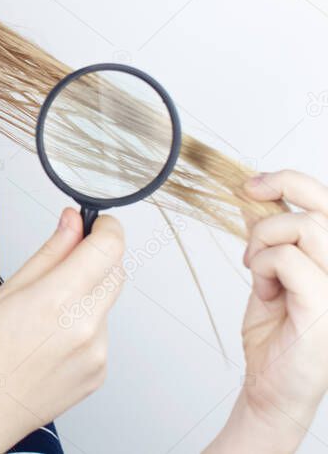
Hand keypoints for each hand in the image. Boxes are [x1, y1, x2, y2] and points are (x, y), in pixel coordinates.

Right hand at [0, 206, 126, 440]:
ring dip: (87, 297)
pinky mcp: (101, 372)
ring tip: (46, 319)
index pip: (109, 249)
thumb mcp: (11, 290)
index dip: (108, 228)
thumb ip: (51, 251)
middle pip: (115, 273)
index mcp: (59, 300)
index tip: (100, 223)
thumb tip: (73, 220)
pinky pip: (102, 334)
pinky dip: (84, 328)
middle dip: (96, 261)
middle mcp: (86, 327)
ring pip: (106, 303)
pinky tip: (52, 342)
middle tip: (62, 269)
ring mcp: (98, 353)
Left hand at [207, 169, 327, 453]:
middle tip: (246, 205)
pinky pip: (289, 260)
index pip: (327, 200)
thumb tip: (253, 199)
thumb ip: (268, 238)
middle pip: (321, 206)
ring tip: (257, 270)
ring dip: (264, 242)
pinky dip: (264, 268)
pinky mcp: (325, 305)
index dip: (290, 181)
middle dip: (275, 199)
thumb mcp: (267, 274)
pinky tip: (265, 292)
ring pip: (303, 228)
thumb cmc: (276, 335)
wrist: (272, 385)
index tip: (252, 185)